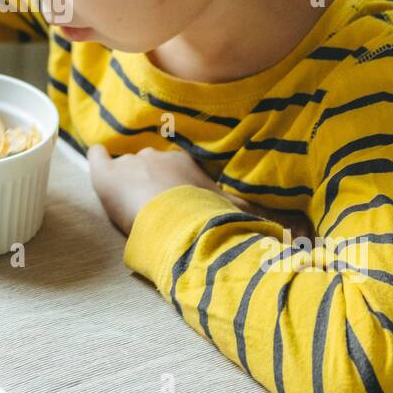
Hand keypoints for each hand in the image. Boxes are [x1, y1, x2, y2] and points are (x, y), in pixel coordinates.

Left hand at [88, 144, 313, 240]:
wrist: (177, 223)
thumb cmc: (207, 221)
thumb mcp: (237, 220)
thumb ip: (257, 222)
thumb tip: (296, 236)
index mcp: (190, 167)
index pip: (180, 169)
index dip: (177, 185)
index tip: (178, 198)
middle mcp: (163, 158)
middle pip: (153, 164)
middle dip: (152, 180)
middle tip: (154, 202)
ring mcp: (133, 164)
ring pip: (128, 166)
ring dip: (128, 179)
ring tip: (128, 193)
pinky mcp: (108, 175)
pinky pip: (99, 156)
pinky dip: (98, 157)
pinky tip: (96, 156)